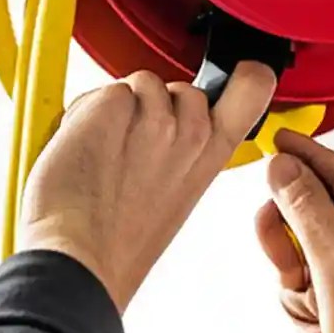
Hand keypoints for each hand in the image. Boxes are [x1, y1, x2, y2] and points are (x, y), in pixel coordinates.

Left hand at [20, 63, 276, 311]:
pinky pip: (103, 92)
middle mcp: (192, 132)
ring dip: (119, 110)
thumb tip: (173, 118)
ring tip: (106, 155)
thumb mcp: (176, 195)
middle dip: (158, 105)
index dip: (245, 71)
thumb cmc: (118, 244)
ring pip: (140, 84)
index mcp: (213, 154)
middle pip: (181, 84)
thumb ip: (186, 151)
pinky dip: (86, 113)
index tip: (229, 77)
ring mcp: (153, 118)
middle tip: (136, 151)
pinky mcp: (111, 108)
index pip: (255, 85)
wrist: (79, 261)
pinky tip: (83, 150)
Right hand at [255, 131, 333, 332]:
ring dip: (302, 278)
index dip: (303, 155)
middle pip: (322, 208)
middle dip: (296, 241)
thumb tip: (286, 166)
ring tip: (317, 309)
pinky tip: (324, 320)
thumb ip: (308, 209)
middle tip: (288, 267)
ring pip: (315, 246)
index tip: (275, 140)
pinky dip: (312, 297)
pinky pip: (322, 275)